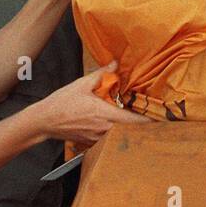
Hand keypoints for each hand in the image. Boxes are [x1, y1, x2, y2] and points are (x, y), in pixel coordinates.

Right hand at [34, 63, 151, 144]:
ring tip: (130, 118)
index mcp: (104, 114)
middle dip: (139, 124)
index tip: (161, 118)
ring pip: (119, 135)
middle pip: (130, 130)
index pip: (134, 121)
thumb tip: (115, 63)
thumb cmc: (62, 102)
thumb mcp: (82, 84)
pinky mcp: (91, 143)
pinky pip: (107, 139)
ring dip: (125, 128)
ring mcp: (97, 138)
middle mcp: (104, 129)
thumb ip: (101, 74)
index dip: (150, 121)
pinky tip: (111, 124)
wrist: (44, 121)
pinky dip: (113, 132)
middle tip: (149, 116)